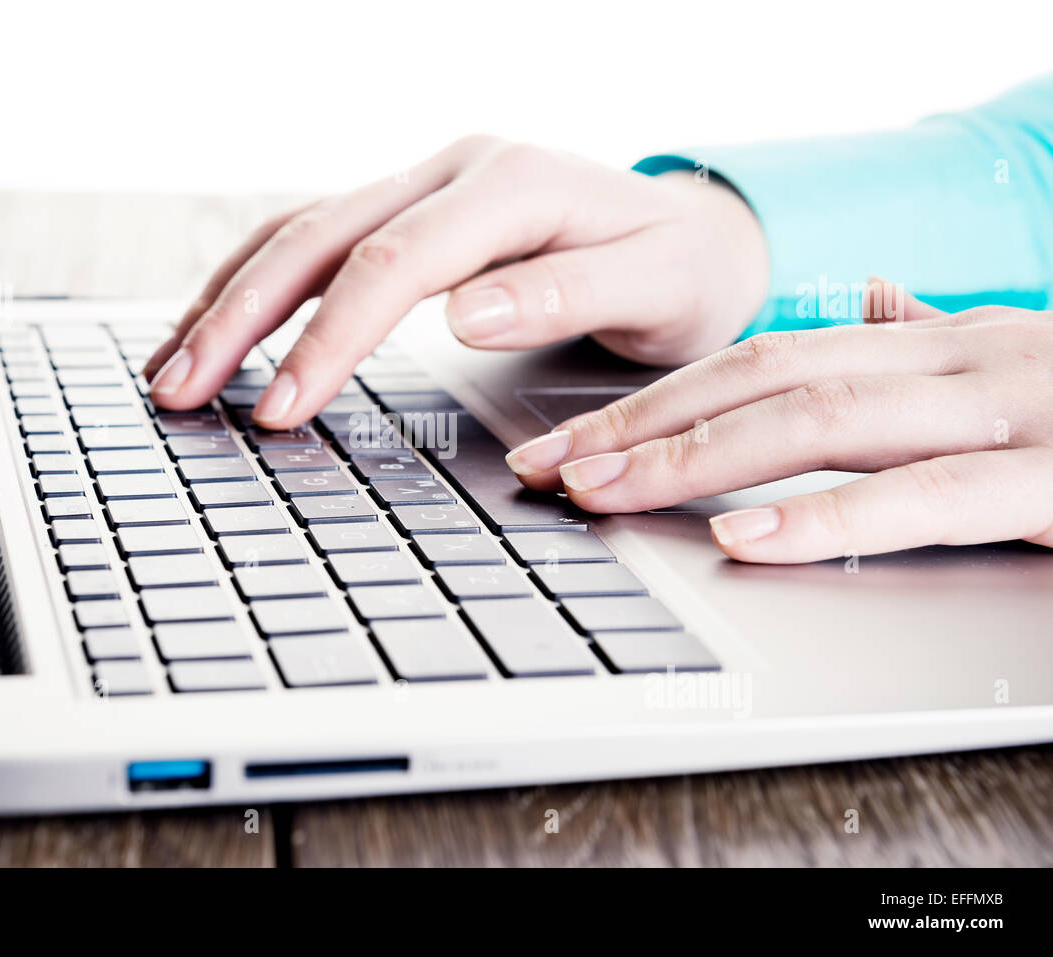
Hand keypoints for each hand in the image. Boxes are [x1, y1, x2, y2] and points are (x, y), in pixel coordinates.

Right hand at [144, 135, 767, 427]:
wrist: (699, 235)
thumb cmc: (682, 270)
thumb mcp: (656, 287)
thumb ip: (565, 294)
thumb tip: (464, 314)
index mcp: (514, 183)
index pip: (395, 261)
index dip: (330, 335)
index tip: (283, 406)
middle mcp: (457, 171)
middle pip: (322, 236)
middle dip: (242, 316)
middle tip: (179, 390)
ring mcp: (428, 186)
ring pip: (302, 232)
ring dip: (230, 300)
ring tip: (171, 367)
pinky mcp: (412, 212)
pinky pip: (317, 241)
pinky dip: (259, 286)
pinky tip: (219, 325)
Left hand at [505, 279, 1052, 562]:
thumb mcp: (1012, 360)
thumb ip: (929, 335)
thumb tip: (861, 298)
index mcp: (930, 342)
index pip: (759, 362)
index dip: (654, 402)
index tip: (568, 444)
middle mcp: (955, 361)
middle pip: (764, 382)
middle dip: (643, 428)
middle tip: (550, 472)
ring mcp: (1010, 413)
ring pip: (826, 422)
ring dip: (700, 459)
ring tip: (608, 493)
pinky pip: (928, 497)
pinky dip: (832, 517)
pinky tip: (748, 539)